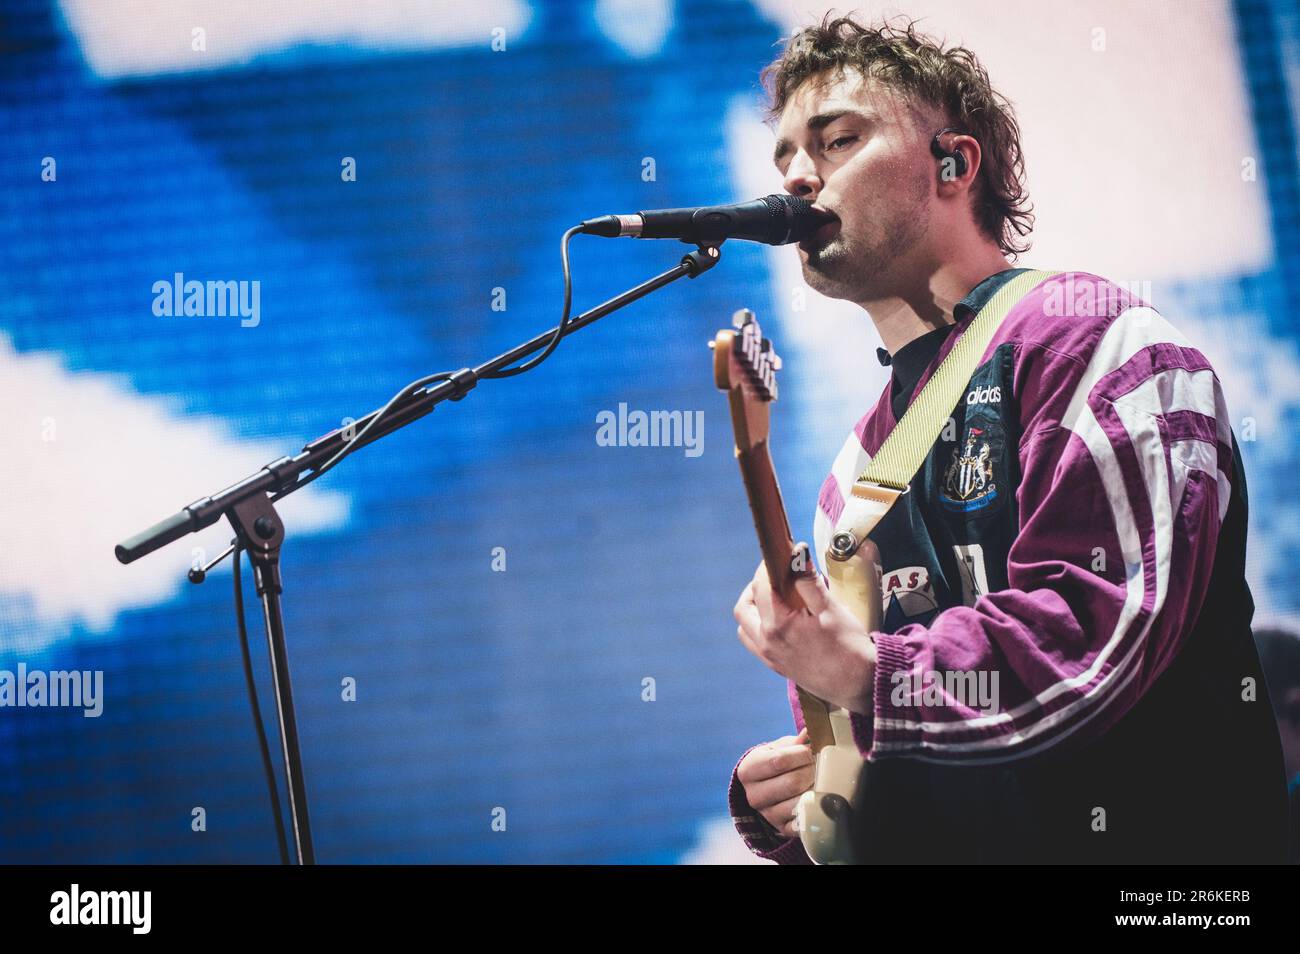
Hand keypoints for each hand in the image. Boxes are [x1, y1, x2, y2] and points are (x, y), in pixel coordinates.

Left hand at [733, 544, 875, 713]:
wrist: (858, 685)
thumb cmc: (848, 647)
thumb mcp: (831, 609)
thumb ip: (809, 581)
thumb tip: (798, 553)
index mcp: (778, 625)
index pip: (761, 586)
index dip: (769, 566)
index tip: (781, 556)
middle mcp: (767, 642)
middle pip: (743, 607)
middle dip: (755, 587)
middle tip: (776, 578)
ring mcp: (769, 656)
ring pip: (745, 626)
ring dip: (754, 609)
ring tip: (777, 599)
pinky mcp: (776, 666)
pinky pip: (754, 642)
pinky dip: (759, 626)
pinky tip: (781, 620)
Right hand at [737, 729, 813, 837]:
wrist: (768, 788)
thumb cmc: (776, 763)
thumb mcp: (779, 748)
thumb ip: (796, 741)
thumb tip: (812, 729)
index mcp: (748, 771)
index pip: (778, 761)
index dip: (801, 754)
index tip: (811, 750)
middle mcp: (753, 796)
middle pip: (792, 783)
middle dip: (811, 770)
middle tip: (819, 765)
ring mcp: (767, 815)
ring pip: (800, 802)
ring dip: (816, 788)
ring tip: (820, 779)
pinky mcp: (783, 829)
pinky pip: (805, 821)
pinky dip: (815, 808)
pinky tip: (819, 797)